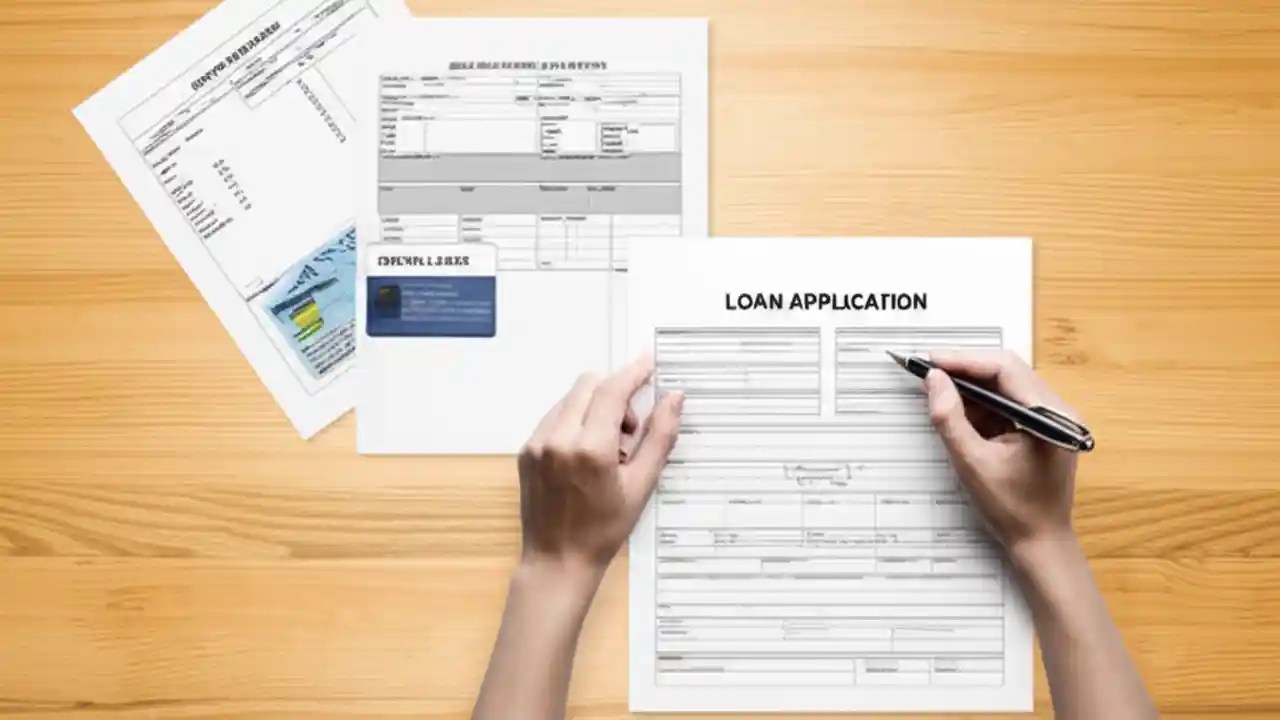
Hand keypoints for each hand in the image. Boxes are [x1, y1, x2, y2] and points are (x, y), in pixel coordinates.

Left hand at [518, 356, 684, 581]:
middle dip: (615, 395)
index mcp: (589, 449)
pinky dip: (576, 422)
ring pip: (570, 398)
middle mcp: (558, 439)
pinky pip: (555, 417)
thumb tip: (674, 399)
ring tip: (609, 449)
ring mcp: (537, 443)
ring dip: (595, 408)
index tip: (649, 364)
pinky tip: (587, 454)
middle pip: (589, 385)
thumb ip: (660, 437)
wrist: (558, 560)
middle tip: (631, 430)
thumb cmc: (602, 530)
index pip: (613, 391)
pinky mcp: (526, 450)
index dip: (634, 373)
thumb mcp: (641, 485)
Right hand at [923, 351, 1078, 557]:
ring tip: (939, 392)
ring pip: (1004, 385)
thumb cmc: (1014, 509)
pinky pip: (1006, 402)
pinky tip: (958, 410)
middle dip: (965, 370)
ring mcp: (1050, 417)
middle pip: (1006, 371)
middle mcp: (1057, 410)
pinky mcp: (1039, 426)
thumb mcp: (972, 462)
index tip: (931, 361)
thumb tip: (934, 381)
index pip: (1004, 369)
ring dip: (971, 387)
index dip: (964, 361)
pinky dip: (981, 404)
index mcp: (1050, 416)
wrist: (1039, 540)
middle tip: (929, 372)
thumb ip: (950, 418)